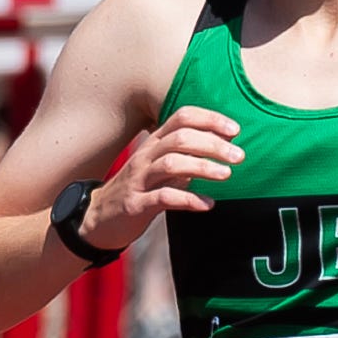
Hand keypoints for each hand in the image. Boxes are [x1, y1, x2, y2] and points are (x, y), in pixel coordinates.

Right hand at [85, 104, 241, 250]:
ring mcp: (139, 180)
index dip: (209, 119)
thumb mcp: (160, 169)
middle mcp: (145, 156)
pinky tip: (207, 204)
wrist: (98, 219)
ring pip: (172, 164)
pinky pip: (163, 198)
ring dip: (203, 167)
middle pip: (181, 138)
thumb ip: (185, 159)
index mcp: (154, 144)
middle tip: (239, 156)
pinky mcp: (136, 205)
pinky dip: (189, 200)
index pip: (181, 117)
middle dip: (213, 144)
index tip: (235, 129)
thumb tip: (220, 150)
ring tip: (226, 174)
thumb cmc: (137, 191)